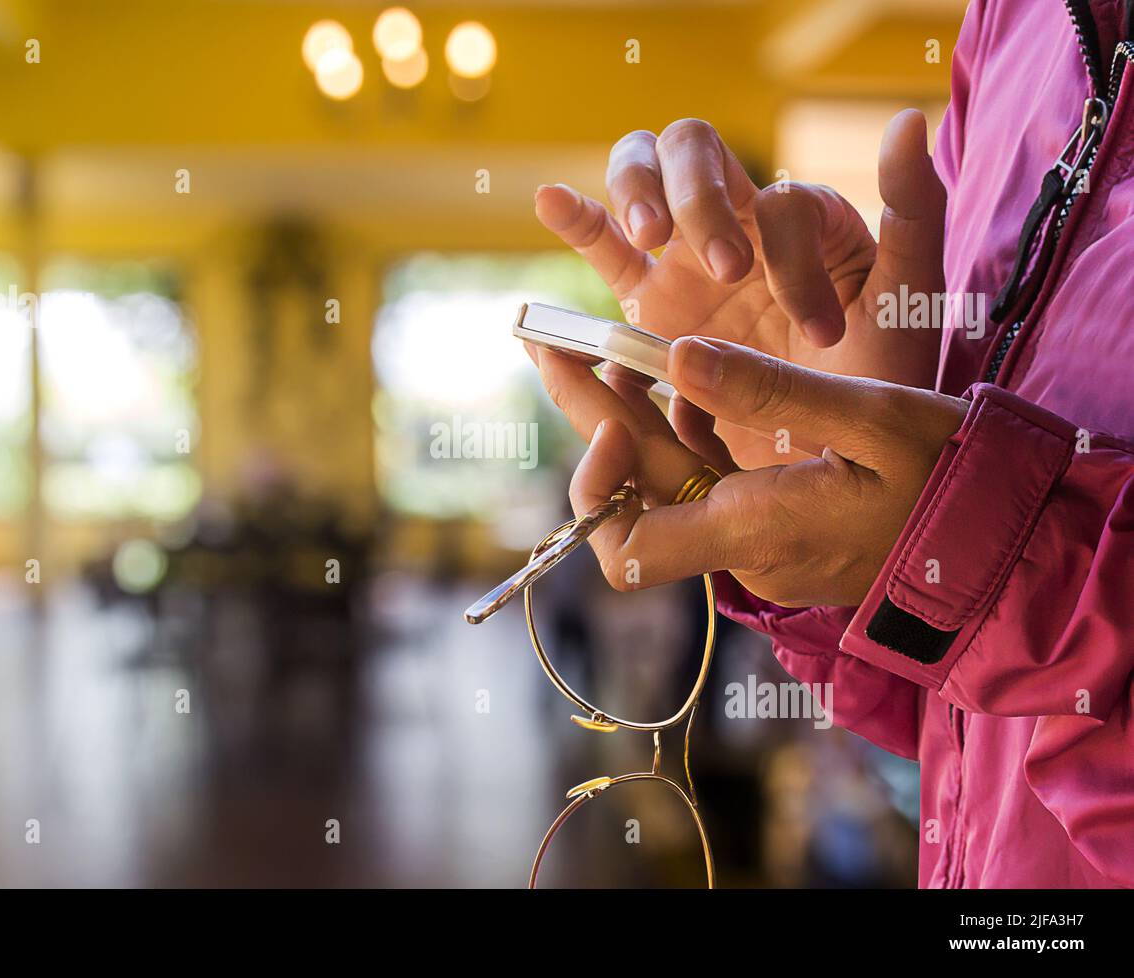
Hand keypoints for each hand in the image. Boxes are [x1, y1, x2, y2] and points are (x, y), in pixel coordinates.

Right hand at [534, 110, 945, 468]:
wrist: (830, 457)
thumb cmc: (876, 380)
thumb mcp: (909, 298)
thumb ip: (914, 211)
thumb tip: (904, 120)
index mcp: (802, 218)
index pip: (779, 201)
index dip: (795, 261)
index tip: (817, 333)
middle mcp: (738, 223)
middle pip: (692, 152)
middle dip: (700, 200)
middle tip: (726, 270)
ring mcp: (685, 259)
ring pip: (639, 180)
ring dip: (636, 192)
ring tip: (647, 234)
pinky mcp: (649, 306)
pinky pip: (603, 252)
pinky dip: (575, 220)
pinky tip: (550, 199)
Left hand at [569, 339, 967, 607]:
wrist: (1005, 542)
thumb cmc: (952, 480)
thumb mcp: (872, 419)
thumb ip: (770, 392)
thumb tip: (675, 356)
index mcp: (755, 530)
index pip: (627, 548)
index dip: (594, 489)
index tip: (602, 421)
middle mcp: (743, 549)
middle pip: (634, 501)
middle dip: (593, 425)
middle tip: (557, 348)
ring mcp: (756, 543)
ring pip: (668, 486)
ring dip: (634, 424)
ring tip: (610, 350)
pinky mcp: (774, 528)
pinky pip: (706, 484)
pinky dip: (684, 434)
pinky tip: (683, 382)